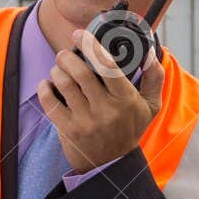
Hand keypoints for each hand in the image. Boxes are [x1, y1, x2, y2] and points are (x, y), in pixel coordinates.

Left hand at [36, 28, 164, 172]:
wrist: (112, 165)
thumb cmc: (129, 129)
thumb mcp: (150, 106)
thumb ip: (154, 77)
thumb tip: (150, 51)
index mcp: (126, 100)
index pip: (108, 66)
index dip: (91, 45)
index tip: (79, 34)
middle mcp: (106, 110)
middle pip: (81, 72)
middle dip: (67, 57)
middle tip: (64, 54)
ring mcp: (86, 121)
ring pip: (64, 84)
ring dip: (56, 70)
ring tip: (58, 68)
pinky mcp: (69, 131)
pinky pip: (50, 103)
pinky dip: (44, 88)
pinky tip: (47, 83)